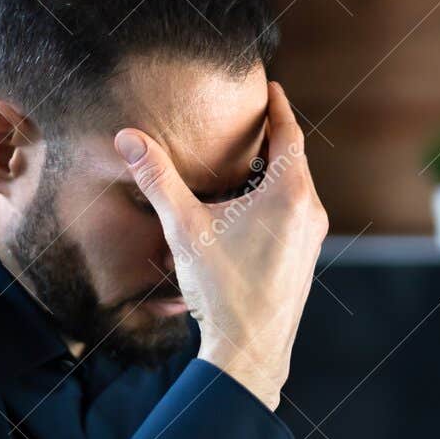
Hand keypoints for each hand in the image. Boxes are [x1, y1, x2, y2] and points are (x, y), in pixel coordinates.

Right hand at [115, 82, 326, 409]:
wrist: (250, 351)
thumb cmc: (221, 289)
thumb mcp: (184, 227)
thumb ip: (157, 179)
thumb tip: (127, 138)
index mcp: (289, 194)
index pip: (289, 133)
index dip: (278, 107)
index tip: (272, 87)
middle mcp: (310, 212)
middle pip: (294, 160)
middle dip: (273, 138)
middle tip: (253, 118)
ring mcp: (312, 238)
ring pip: (296, 189)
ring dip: (274, 172)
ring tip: (249, 160)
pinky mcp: (306, 259)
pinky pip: (295, 214)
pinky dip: (277, 199)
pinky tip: (251, 209)